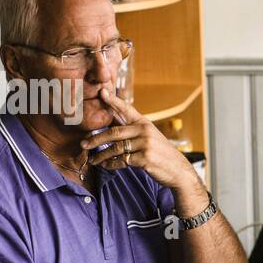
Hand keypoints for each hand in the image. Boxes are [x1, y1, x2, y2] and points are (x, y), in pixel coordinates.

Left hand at [82, 87, 196, 191]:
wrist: (178, 171)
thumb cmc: (162, 154)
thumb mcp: (151, 138)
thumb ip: (134, 132)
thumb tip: (111, 129)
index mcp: (145, 123)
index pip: (127, 109)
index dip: (114, 100)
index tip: (102, 92)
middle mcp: (145, 131)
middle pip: (115, 132)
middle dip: (97, 138)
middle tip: (84, 143)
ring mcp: (146, 145)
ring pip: (116, 148)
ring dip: (102, 155)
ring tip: (93, 160)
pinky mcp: (145, 159)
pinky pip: (122, 161)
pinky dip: (112, 164)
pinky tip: (106, 165)